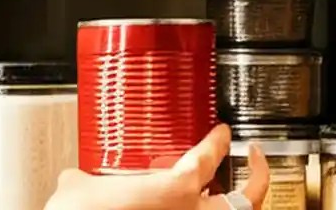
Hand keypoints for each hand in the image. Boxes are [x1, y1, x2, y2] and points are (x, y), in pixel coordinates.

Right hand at [43, 125, 269, 209]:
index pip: (210, 155)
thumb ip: (88, 178)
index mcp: (177, 189)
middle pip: (249, 197)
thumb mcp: (78, 189)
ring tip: (237, 192)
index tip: (222, 133)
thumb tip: (77, 179)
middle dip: (258, 176)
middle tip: (254, 158)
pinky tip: (193, 209)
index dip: (219, 140)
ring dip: (236, 205)